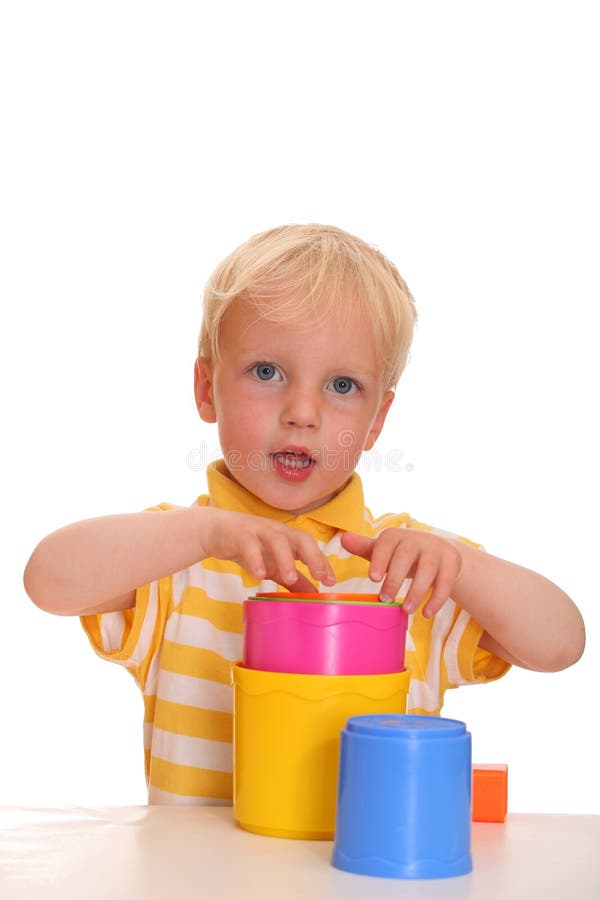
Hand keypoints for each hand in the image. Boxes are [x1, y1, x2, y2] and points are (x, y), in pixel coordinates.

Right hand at [200, 508, 336, 590]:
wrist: (214, 530)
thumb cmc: (248, 547)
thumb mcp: (272, 565)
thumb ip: (292, 579)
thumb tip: (313, 595)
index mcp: (288, 538)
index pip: (311, 548)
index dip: (322, 563)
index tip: (332, 582)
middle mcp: (277, 531)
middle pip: (301, 539)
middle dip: (313, 557)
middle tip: (320, 577)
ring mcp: (258, 530)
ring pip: (276, 540)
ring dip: (285, 559)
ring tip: (290, 578)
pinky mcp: (239, 534)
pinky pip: (249, 545)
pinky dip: (255, 559)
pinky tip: (259, 575)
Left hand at [341, 528, 462, 616]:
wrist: (440, 551)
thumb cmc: (404, 554)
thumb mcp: (385, 550)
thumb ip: (365, 547)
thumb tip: (344, 538)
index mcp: (396, 536)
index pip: (386, 544)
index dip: (379, 560)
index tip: (373, 578)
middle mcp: (417, 539)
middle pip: (405, 557)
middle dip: (394, 579)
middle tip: (385, 599)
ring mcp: (436, 549)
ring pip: (427, 569)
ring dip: (416, 592)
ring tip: (406, 610)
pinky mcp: (452, 562)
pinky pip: (445, 582)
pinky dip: (436, 599)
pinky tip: (426, 613)